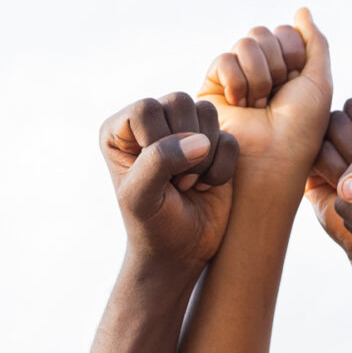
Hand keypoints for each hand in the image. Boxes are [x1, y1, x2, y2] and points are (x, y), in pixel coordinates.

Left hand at [99, 92, 237, 272]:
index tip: (156, 177)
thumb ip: (160, 161)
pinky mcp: (216, 146)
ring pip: (207, 112)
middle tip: (176, 182)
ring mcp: (186, 132)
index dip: (158, 142)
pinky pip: (230, 139)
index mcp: (121, 130)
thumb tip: (201, 140)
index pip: (146, 108)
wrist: (181, 250)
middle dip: (184, 147)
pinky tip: (207, 186)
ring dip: (204, 156)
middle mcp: (153, 124)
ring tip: (189, 183)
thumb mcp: (142, 196)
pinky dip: (222, 168)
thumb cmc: (152, 225)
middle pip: (179, 102)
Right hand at [198, 8, 330, 195]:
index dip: (293, 55)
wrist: (271, 160)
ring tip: (258, 106)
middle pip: (264, 33)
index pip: (286, 33)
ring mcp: (237, 80)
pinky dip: (236, 81)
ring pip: (245, 43)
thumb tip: (302, 10)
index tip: (295, 86)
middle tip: (275, 98)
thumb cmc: (300, 129)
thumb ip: (315, 43)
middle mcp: (262, 73)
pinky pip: (224, 59)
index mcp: (288, 71)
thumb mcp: (319, 82)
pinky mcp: (213, 89)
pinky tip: (239, 106)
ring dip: (258, 75)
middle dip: (275, 64)